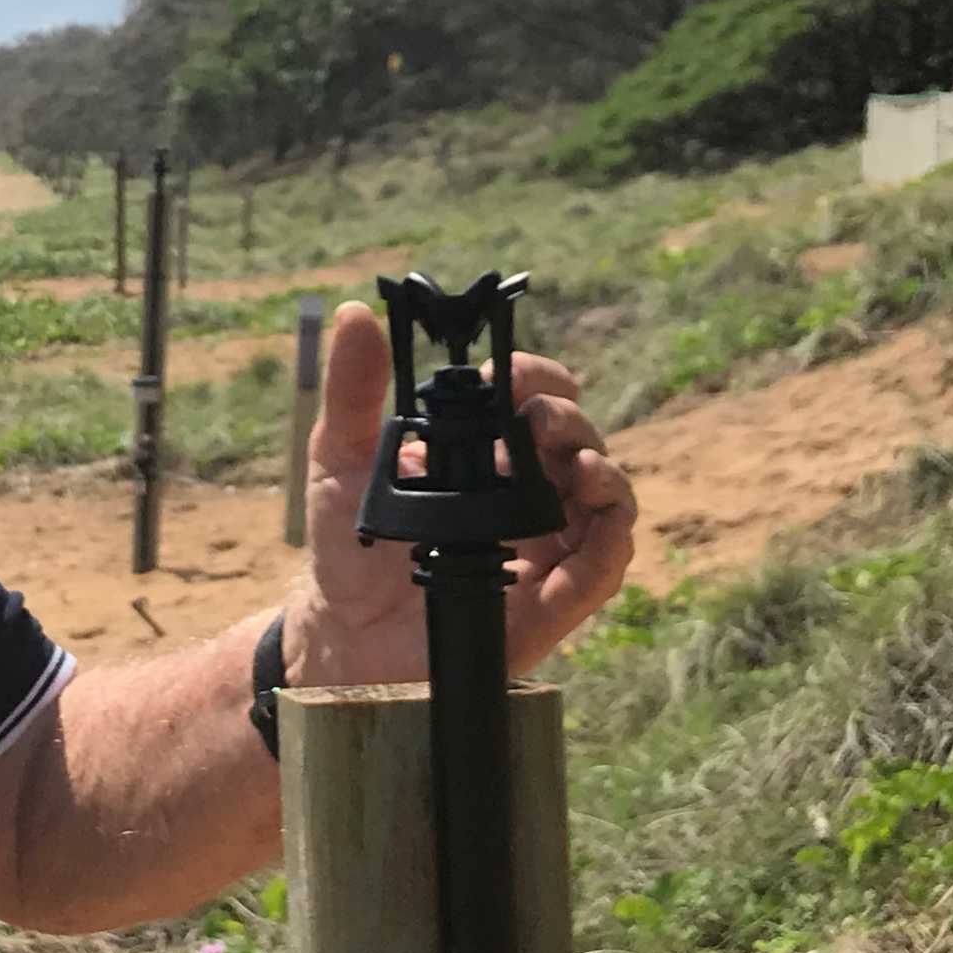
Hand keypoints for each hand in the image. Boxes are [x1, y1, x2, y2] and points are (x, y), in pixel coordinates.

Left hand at [279, 299, 635, 688]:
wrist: (341, 637)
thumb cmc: (346, 545)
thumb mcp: (340, 459)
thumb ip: (353, 391)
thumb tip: (355, 314)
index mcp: (483, 452)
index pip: (534, 398)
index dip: (534, 378)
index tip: (508, 378)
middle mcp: (523, 494)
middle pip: (576, 441)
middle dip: (566, 421)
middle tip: (533, 423)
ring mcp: (544, 548)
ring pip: (605, 499)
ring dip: (602, 473)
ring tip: (575, 466)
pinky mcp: (552, 604)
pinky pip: (603, 570)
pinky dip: (612, 544)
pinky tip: (599, 523)